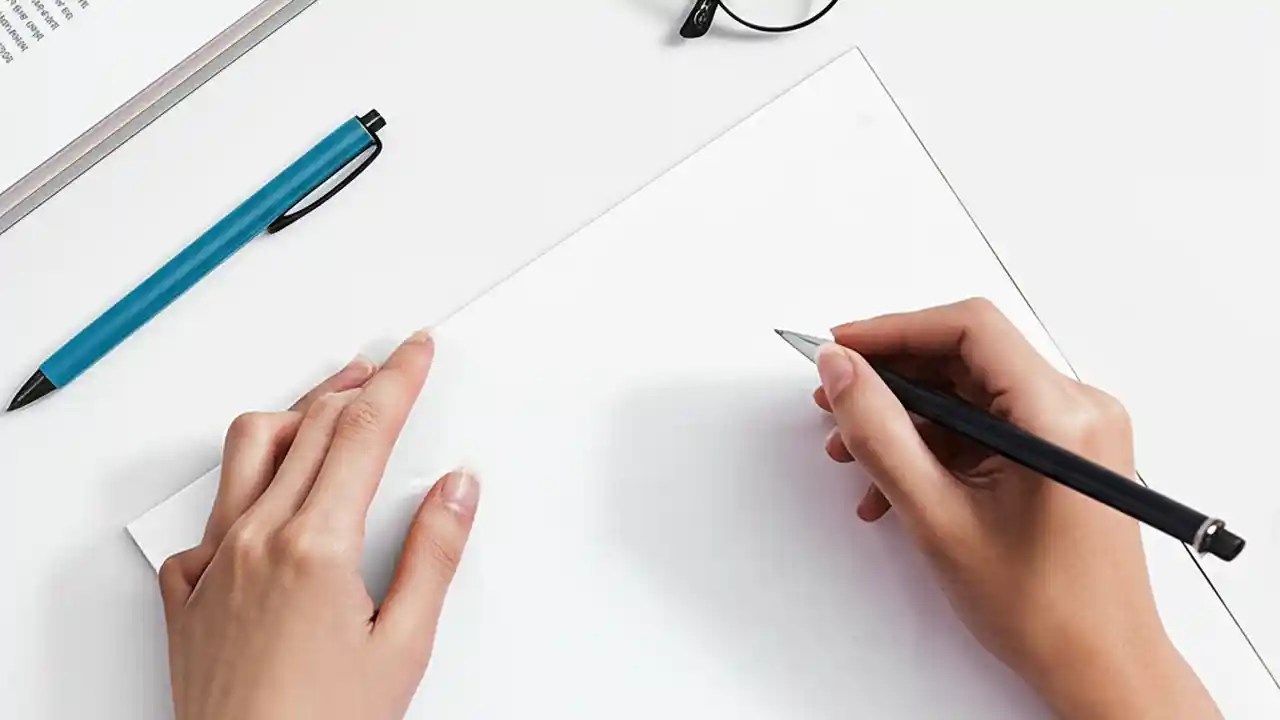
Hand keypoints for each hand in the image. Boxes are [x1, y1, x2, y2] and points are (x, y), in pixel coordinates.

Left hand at [159, 331, 478, 719]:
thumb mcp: (404, 645)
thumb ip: (433, 555)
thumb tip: (457, 487)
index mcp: (315, 547)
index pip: (363, 430)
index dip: (398, 380)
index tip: (416, 351)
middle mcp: (255, 540)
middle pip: (309, 426)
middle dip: (356, 385)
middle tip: (389, 365)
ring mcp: (213, 560)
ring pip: (250, 449)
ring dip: (297, 414)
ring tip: (329, 403)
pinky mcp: (186, 589)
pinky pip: (211, 511)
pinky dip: (244, 481)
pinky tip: (266, 492)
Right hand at [813, 299, 1216, 718]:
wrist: (1101, 666)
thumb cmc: (1046, 610)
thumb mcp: (938, 516)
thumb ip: (881, 433)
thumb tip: (844, 371)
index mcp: (1061, 416)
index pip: (969, 329)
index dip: (894, 330)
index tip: (842, 347)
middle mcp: (1079, 410)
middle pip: (966, 356)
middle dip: (892, 377)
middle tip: (835, 399)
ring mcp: (1074, 431)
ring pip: (971, 392)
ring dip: (907, 416)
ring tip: (855, 451)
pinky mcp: (1062, 451)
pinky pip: (987, 424)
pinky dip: (936, 444)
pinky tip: (895, 482)